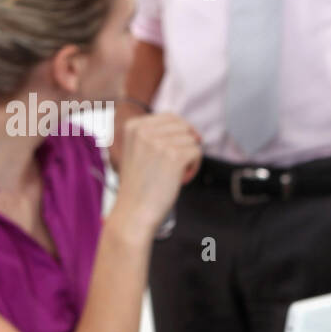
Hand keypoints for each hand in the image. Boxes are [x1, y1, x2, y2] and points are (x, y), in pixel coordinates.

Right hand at [109, 113, 200, 238]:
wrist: (133, 214)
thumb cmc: (139, 188)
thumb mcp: (139, 152)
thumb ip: (156, 135)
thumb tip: (193, 130)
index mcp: (133, 126)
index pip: (170, 118)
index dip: (178, 135)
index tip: (170, 155)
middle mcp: (144, 131)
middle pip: (183, 127)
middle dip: (184, 145)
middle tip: (173, 167)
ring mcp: (158, 142)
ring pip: (192, 140)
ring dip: (189, 157)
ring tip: (174, 175)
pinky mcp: (174, 155)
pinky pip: (197, 152)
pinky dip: (193, 167)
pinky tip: (181, 179)